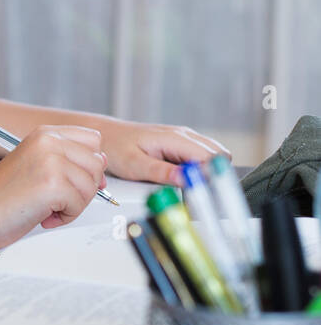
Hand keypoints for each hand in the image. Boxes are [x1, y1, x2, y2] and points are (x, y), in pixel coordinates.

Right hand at [0, 125, 109, 247]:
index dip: (87, 164)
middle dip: (81, 187)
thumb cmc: (1, 196)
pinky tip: (43, 214)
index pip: (93, 141)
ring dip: (73, 204)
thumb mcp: (37, 165)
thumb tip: (102, 163)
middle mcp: (49, 142)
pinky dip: (65, 217)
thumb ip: (68, 159)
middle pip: (97, 165)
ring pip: (92, 186)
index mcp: (45, 133)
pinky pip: (80, 205)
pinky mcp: (53, 185)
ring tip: (46, 206)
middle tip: (53, 197)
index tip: (70, 179)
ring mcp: (51, 162)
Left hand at [95, 119, 229, 184]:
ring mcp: (184, 138)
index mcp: (175, 138)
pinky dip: (198, 168)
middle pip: (219, 155)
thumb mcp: (134, 165)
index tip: (198, 190)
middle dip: (212, 174)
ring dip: (205, 171)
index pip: (211, 157)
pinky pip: (200, 156)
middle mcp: (184, 135)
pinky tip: (181, 177)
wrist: (105, 135)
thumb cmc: (115, 147)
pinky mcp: (181, 144)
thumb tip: (185, 179)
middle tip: (192, 189)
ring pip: (213, 155)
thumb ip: (161, 172)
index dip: (209, 176)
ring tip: (185, 184)